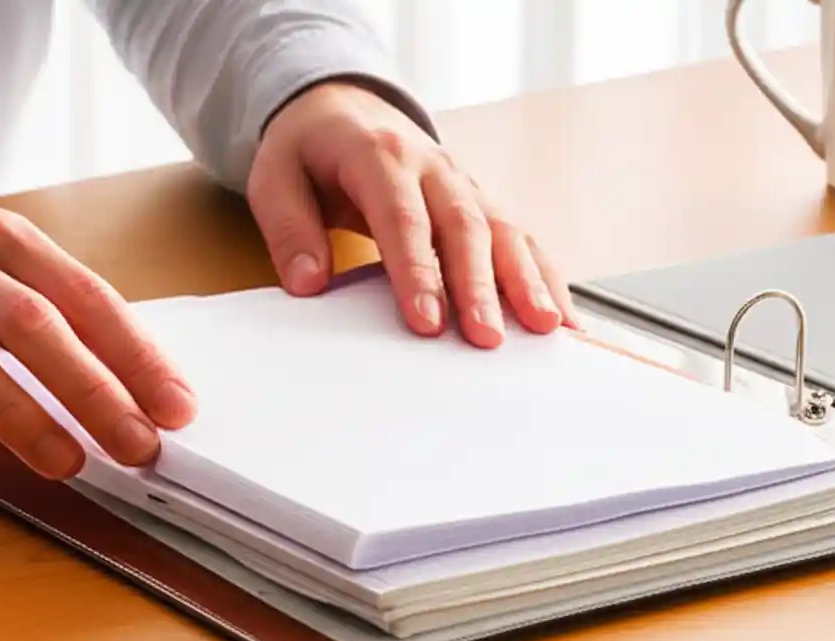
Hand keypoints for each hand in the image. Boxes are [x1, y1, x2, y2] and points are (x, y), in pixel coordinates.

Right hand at [0, 196, 195, 502]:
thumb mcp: (7, 262)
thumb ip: (68, 313)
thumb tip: (146, 385)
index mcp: (9, 242)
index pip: (86, 296)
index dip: (136, 355)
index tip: (177, 408)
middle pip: (30, 323)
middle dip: (91, 389)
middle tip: (136, 446)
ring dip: (17, 416)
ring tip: (66, 465)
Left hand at [248, 80, 580, 347]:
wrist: (344, 107)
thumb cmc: (308, 151)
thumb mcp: (273, 176)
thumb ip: (288, 228)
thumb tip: (308, 283)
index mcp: (378, 155)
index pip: (402, 217)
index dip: (416, 271)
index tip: (426, 322)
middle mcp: (432, 166)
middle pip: (464, 226)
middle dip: (480, 286)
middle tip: (487, 338)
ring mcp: (464, 183)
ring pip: (504, 230)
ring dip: (526, 281)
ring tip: (545, 329)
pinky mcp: (480, 202)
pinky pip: (520, 238)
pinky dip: (544, 276)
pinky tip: (561, 317)